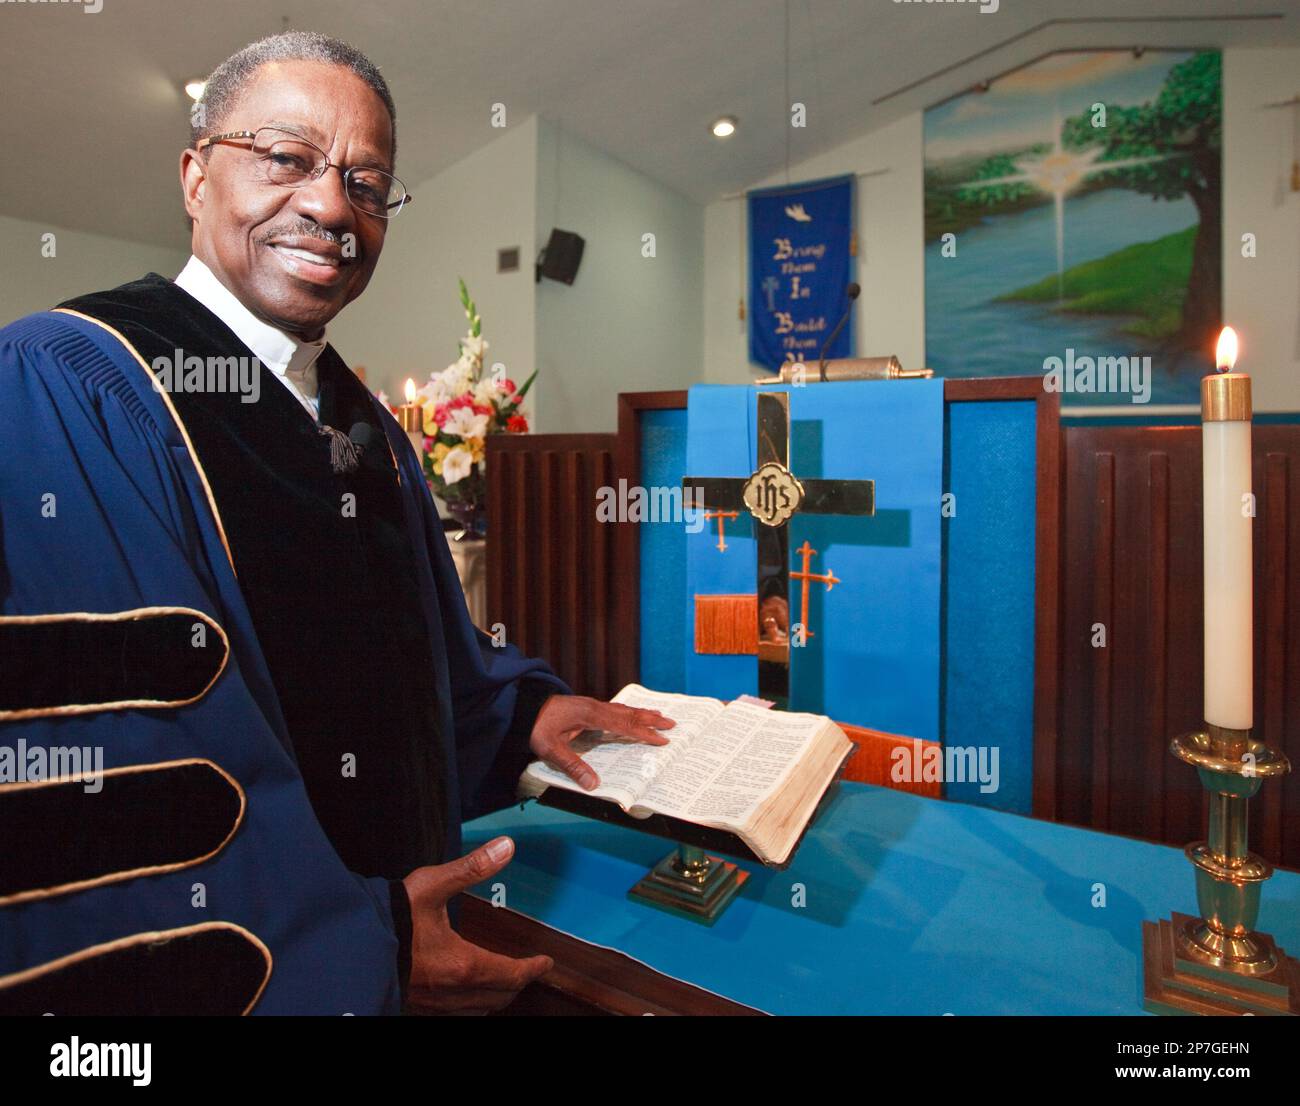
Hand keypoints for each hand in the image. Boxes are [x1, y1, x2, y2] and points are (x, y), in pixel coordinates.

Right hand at [402, 836, 552, 1013]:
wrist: (348, 944)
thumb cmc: (391, 916)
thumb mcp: (432, 885)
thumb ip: (471, 868)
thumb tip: (505, 847)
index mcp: (463, 965)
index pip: (511, 974)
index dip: (532, 969)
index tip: (545, 963)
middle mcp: (451, 992)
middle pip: (498, 997)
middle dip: (516, 984)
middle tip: (528, 971)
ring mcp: (432, 1004)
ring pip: (477, 1009)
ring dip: (495, 996)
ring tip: (501, 982)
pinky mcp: (415, 1006)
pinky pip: (454, 1013)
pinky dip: (470, 1003)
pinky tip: (463, 991)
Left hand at [529, 694, 674, 789]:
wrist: (523, 705)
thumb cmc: (536, 725)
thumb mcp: (550, 748)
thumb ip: (572, 766)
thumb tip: (594, 785)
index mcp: (590, 715)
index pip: (623, 725)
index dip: (643, 733)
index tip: (662, 739)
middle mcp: (595, 707)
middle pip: (629, 713)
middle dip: (651, 720)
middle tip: (672, 724)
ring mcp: (592, 705)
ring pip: (623, 709)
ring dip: (642, 714)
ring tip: (659, 716)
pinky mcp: (587, 707)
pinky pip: (615, 709)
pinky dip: (629, 712)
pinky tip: (632, 715)